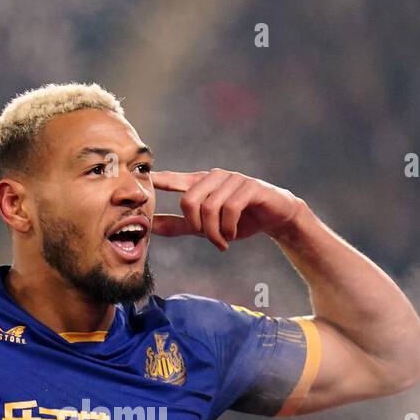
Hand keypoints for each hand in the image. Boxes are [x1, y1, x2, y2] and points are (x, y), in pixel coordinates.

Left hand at [151, 168, 303, 250]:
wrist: (276, 216)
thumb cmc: (239, 219)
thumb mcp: (206, 225)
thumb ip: (179, 224)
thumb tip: (151, 227)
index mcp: (202, 183)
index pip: (175, 179)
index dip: (159, 180)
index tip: (143, 179)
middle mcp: (215, 177)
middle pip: (189, 200)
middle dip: (196, 226)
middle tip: (208, 239)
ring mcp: (233, 180)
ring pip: (210, 207)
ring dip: (215, 232)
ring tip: (222, 242)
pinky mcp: (251, 187)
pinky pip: (230, 208)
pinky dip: (228, 228)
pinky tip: (232, 234)